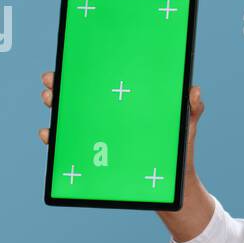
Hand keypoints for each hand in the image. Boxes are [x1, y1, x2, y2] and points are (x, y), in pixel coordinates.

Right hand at [38, 72, 213, 239]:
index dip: (83, 69)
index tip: (69, 59)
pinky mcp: (95, 158)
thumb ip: (192, 107)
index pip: (101, 81)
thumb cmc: (178, 148)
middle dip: (60, 85)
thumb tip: (193, 90)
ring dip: (55, 107)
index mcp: (127, 103)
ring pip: (69, 118)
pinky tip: (50, 135)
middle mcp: (108, 116)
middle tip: (52, 81)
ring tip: (51, 101)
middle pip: (78, 96)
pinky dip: (55, 140)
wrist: (174, 183)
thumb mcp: (186, 124)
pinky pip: (69, 147)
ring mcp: (100, 136)